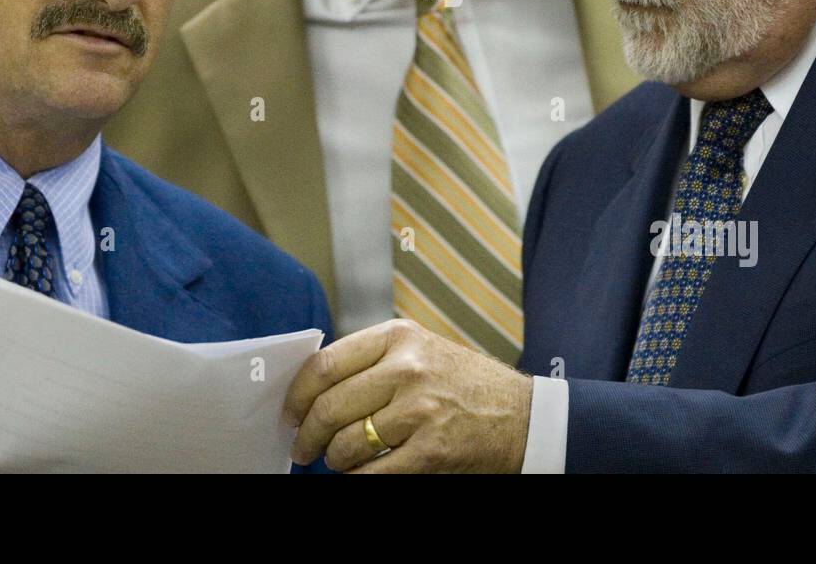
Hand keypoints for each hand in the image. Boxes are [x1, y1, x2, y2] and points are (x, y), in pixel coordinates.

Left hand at [284, 320, 532, 472]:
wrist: (524, 416)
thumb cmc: (466, 384)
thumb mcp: (421, 350)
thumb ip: (374, 360)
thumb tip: (316, 385)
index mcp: (399, 337)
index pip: (325, 365)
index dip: (298, 395)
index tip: (290, 413)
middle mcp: (407, 368)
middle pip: (330, 407)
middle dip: (308, 436)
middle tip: (303, 448)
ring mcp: (420, 410)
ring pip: (347, 444)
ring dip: (335, 460)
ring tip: (340, 461)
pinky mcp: (432, 450)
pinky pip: (373, 474)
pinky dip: (358, 479)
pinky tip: (361, 475)